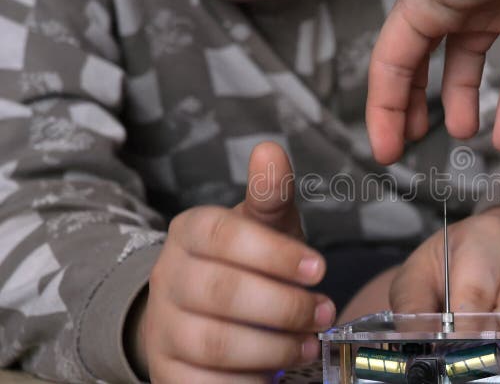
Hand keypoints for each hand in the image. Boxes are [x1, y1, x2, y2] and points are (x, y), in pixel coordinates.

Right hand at [135, 142, 335, 382]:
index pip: (222, 236)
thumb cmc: (245, 263)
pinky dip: (247, 382)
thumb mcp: (262, 226)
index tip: (320, 269)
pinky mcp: (167, 372)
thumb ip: (270, 194)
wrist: (200, 312)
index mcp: (191, 232)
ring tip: (310, 343)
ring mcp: (163, 327)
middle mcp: (168, 277)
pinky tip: (276, 374)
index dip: (274, 254)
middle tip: (324, 312)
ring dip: (273, 347)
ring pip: (213, 341)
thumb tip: (270, 149)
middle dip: (283, 306)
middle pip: (220, 291)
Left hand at [389, 207, 499, 367]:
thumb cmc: (454, 266)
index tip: (455, 360)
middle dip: (497, 348)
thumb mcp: (421, 277)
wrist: (499, 246)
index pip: (476, 295)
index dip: (465, 335)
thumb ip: (412, 310)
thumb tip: (417, 348)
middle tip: (480, 366)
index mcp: (485, 238)